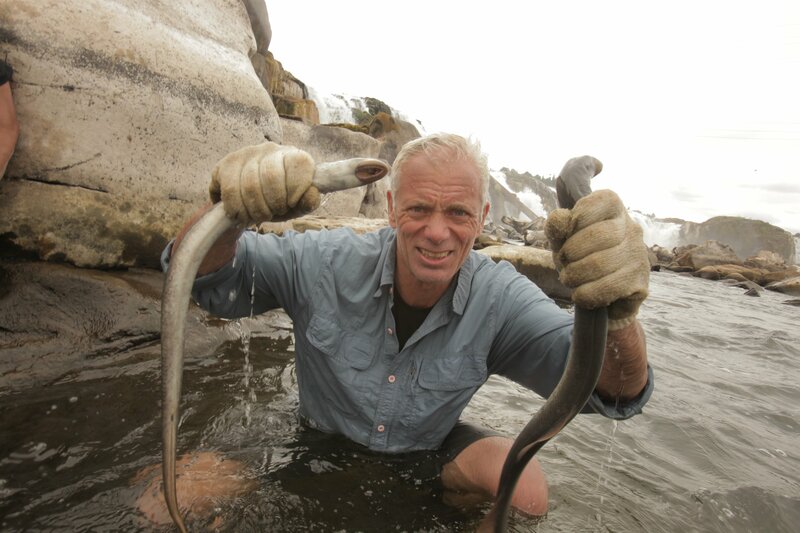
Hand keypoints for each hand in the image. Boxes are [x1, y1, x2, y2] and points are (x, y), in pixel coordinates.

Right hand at [208, 142, 319, 224]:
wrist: (251, 202)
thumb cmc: (280, 202)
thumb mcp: (297, 205)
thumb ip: (308, 201)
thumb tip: (312, 193)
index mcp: (293, 156)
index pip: (300, 163)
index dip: (297, 188)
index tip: (291, 204)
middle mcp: (270, 149)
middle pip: (271, 177)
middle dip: (273, 204)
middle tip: (273, 213)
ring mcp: (247, 153)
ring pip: (249, 185)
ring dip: (255, 210)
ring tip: (258, 216)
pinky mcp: (227, 163)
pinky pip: (230, 189)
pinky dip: (237, 209)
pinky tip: (241, 214)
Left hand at [545, 189, 648, 329]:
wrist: (599, 290)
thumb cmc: (579, 255)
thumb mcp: (562, 237)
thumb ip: (557, 225)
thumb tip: (560, 219)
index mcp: (613, 207)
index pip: (595, 204)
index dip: (574, 222)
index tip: (565, 236)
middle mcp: (632, 228)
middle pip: (596, 236)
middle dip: (570, 253)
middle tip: (564, 262)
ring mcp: (639, 255)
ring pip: (600, 264)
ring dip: (574, 275)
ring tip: (569, 278)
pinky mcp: (640, 282)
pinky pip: (605, 288)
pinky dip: (584, 293)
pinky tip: (580, 293)